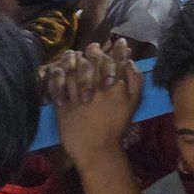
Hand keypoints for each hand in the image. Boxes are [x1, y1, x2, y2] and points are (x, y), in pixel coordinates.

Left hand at [43, 42, 142, 163]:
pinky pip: (58, 85)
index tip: (118, 42)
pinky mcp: (64, 106)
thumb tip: (130, 62)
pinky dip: (58, 75)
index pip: (117, 59)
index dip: (118, 48)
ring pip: (75, 69)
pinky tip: (60, 69)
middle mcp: (98, 89)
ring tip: (75, 54)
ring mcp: (79, 97)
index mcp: (116, 88)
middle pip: (94, 61)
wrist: (97, 150)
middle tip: (94, 47)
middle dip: (94, 50)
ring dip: (74, 58)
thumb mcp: (134, 104)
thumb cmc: (116, 127)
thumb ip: (136, 80)